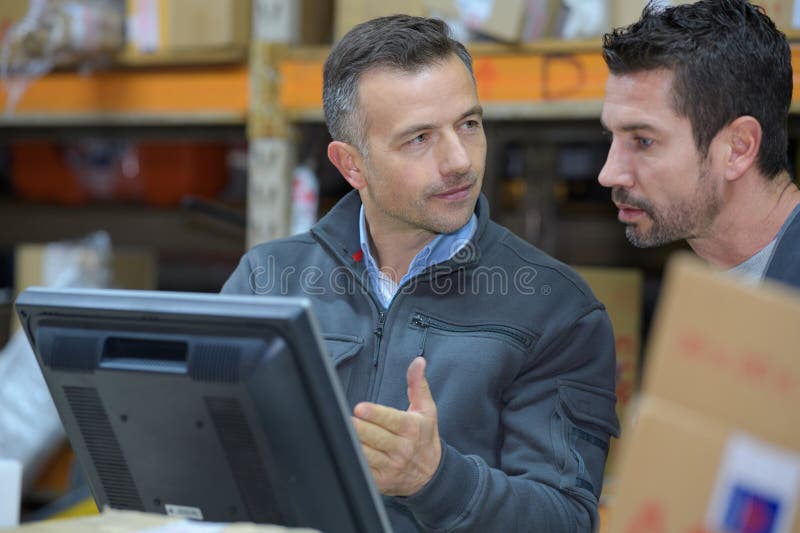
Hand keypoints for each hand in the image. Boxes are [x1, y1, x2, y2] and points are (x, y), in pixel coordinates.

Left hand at [352, 356, 441, 495]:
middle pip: (376, 438)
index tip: (360, 409)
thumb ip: (418, 384)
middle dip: (359, 429)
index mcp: (412, 429)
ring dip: (353, 444)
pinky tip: (343, 450)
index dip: (375, 415)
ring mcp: (391, 467)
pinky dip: (353, 462)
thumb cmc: (425, 436)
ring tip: (340, 433)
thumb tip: (418, 361)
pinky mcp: (381, 481)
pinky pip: (364, 471)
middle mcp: (402, 449)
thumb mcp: (426, 409)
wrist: (431, 474)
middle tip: (345, 420)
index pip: (392, 420)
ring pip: (368, 455)